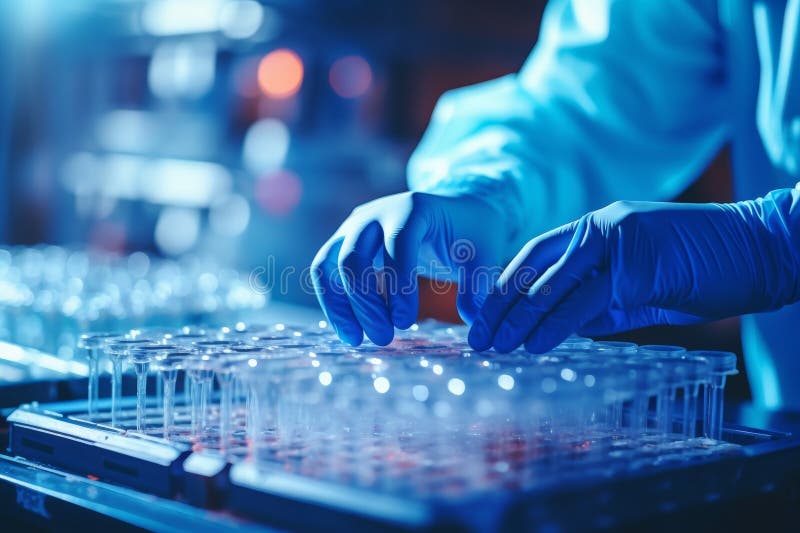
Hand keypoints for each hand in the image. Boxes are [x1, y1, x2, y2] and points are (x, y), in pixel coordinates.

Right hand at [312, 192, 508, 345]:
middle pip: (353, 257)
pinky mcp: (343, 244)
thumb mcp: (484, 252)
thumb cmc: (469, 233)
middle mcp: (375, 214)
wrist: (451, 212)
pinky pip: (325, 274)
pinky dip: (333, 303)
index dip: (398, 285)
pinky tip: (351, 332)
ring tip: (357, 340)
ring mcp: (354, 228)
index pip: (397, 244)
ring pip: (328, 265)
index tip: (405, 322)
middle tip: (384, 338)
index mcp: (412, 208)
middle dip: (365, 302)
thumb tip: (470, 319)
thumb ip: (479, 284)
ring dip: (339, 305)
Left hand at [469, 194, 799, 352]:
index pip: (533, 257)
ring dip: (519, 318)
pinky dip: (557, 323)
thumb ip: (598, 304)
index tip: (482, 318)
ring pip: (553, 282)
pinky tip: (536, 345)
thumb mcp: (637, 290)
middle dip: (499, 305)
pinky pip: (586, 298)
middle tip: (476, 337)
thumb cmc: (702, 271)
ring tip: (497, 347)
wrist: (761, 252)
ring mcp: (617, 239)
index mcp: (595, 229)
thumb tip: (559, 329)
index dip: (503, 287)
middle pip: (532, 267)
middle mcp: (598, 227)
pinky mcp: (636, 261)